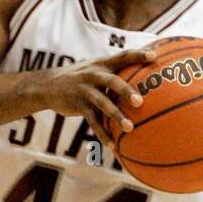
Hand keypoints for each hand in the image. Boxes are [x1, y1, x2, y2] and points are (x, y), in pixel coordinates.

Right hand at [39, 48, 155, 147]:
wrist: (48, 86)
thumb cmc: (81, 78)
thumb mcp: (94, 69)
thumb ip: (115, 72)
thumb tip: (143, 77)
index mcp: (102, 64)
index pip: (122, 56)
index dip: (138, 55)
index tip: (154, 56)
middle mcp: (93, 75)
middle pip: (112, 81)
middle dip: (126, 91)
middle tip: (140, 101)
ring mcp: (85, 90)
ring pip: (102, 104)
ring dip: (116, 116)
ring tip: (130, 128)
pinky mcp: (78, 106)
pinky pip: (93, 122)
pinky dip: (103, 134)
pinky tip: (113, 146)